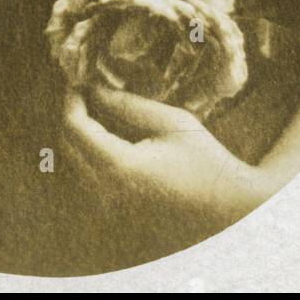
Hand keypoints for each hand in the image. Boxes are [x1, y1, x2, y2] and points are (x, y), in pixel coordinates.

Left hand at [62, 86, 277, 246]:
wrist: (230, 210)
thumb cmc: (206, 161)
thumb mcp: (170, 122)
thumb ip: (128, 105)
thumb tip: (95, 89)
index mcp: (119, 168)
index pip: (74, 128)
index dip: (72, 99)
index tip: (80, 80)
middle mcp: (106, 195)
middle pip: (69, 148)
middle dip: (74, 116)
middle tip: (88, 92)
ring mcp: (110, 212)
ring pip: (77, 166)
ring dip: (82, 138)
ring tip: (102, 114)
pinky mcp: (118, 219)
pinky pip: (91, 183)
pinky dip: (94, 159)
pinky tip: (114, 143)